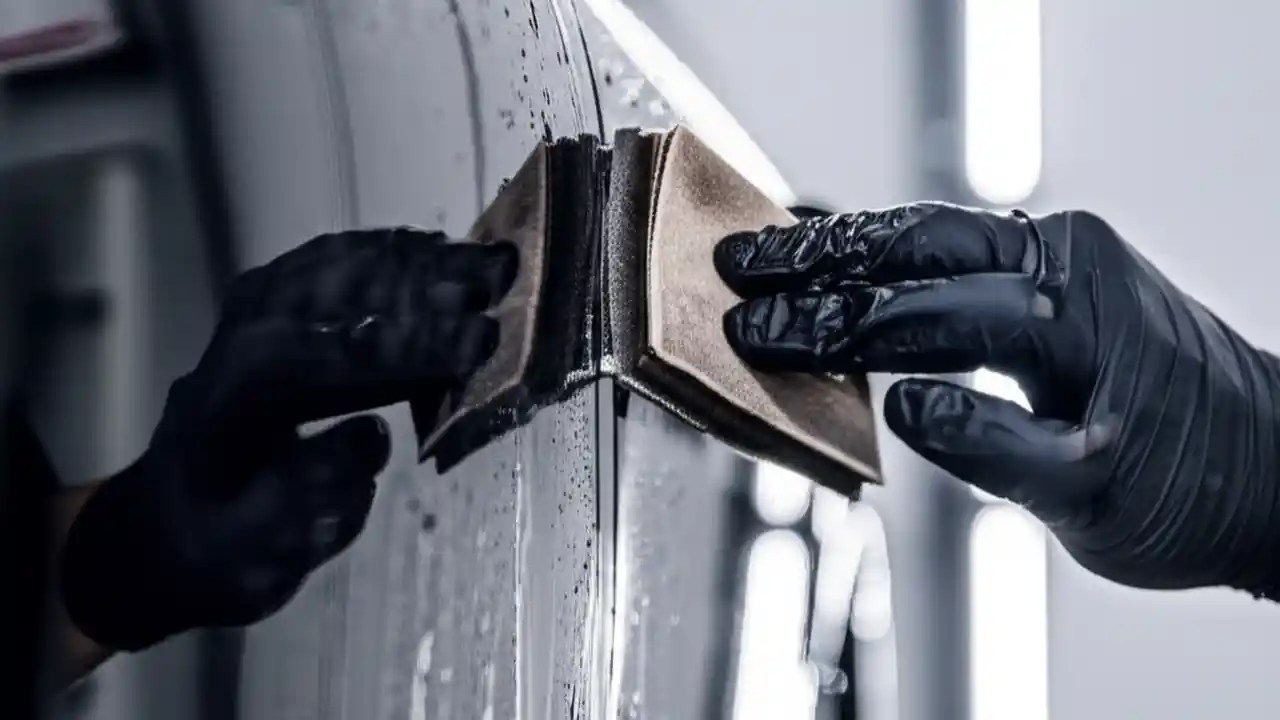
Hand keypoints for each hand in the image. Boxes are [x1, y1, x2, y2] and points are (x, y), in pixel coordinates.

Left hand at [61, 228, 516, 650]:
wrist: (171, 528)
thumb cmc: (218, 549)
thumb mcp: (257, 552)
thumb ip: (310, 496)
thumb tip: (370, 436)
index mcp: (230, 402)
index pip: (325, 355)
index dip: (404, 346)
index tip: (473, 342)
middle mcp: (236, 345)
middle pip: (331, 293)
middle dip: (419, 286)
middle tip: (496, 284)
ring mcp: (249, 321)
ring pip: (332, 268)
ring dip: (409, 262)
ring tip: (482, 262)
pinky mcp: (270, 315)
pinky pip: (328, 267)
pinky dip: (384, 256)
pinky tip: (433, 253)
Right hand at [715, 203, 1279, 595]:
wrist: (1270, 474)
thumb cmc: (1194, 490)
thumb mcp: (1090, 493)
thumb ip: (993, 446)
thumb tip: (902, 405)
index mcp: (1076, 308)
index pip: (926, 308)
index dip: (833, 325)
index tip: (761, 333)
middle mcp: (1068, 262)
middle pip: (918, 244)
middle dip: (822, 261)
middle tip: (741, 269)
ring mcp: (1062, 260)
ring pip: (933, 234)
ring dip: (849, 247)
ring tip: (772, 252)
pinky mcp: (1055, 275)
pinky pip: (958, 252)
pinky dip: (891, 258)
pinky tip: (846, 263)